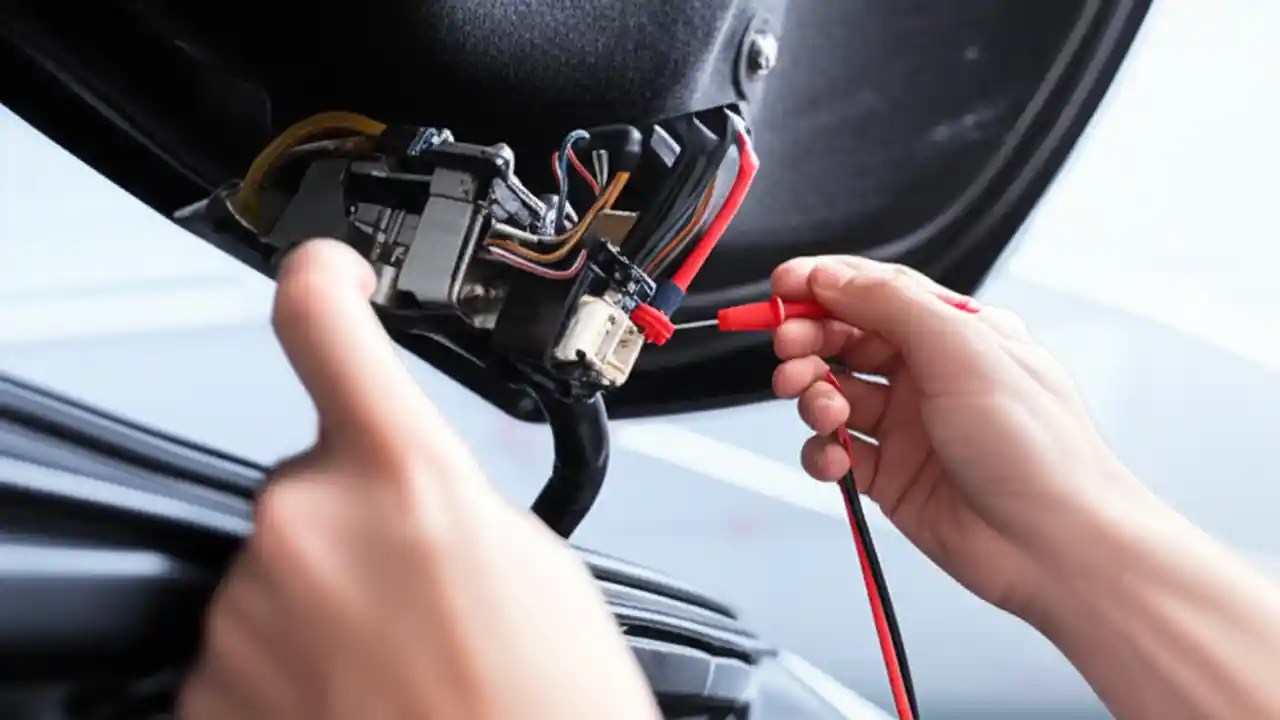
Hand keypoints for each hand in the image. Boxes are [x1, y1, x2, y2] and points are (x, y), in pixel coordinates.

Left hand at [178, 240, 657, 719]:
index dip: (320, 280)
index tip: (321, 270)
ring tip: (402, 665)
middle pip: (310, 484)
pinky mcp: (209, 692)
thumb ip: (447, 495)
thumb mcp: (531, 562)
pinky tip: (359, 700)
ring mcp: (247, 616)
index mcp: (403, 478)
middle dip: (357, 526)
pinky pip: (246, 649)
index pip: (323, 325)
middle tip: (423, 595)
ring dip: (327, 604)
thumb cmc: (551, 708)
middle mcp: (308, 530)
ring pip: (278, 573)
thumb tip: (403, 486)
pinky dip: (290, 670)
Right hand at [770, 256, 1155, 618]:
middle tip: (789, 350)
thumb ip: (890, 304)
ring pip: (832, 394)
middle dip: (808, 340)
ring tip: (824, 412)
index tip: (781, 289)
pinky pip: (834, 452)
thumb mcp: (962, 351)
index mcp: (956, 331)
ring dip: (812, 396)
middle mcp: (930, 374)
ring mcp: (909, 426)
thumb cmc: (1038, 450)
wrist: (1057, 549)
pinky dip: (821, 451)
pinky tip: (835, 458)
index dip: (823, 285)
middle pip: (845, 339)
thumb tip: (831, 275)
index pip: (875, 291)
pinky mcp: (892, 476)